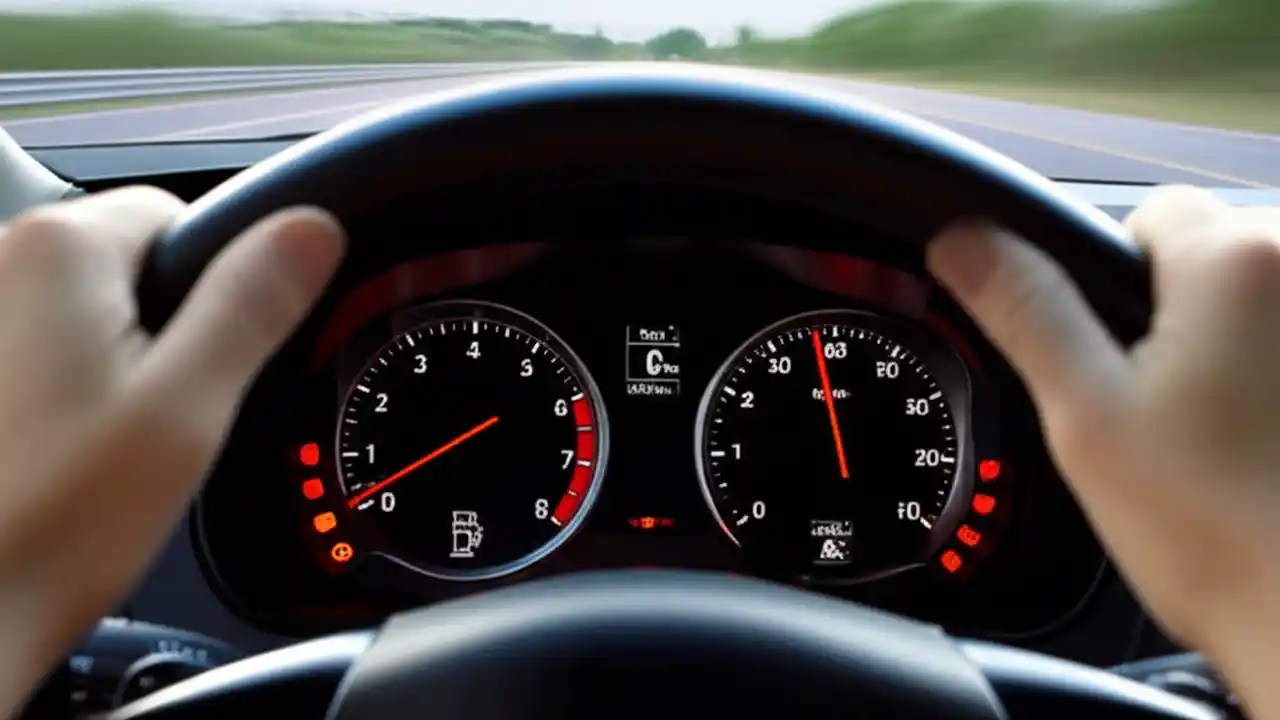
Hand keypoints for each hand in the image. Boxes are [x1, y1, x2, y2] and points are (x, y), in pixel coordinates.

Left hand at [0, 188, 343, 715]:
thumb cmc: (56, 520)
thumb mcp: (189, 406)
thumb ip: (252, 304)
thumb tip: (311, 229)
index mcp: (58, 250)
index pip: (181, 215)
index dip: (222, 288)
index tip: (213, 361)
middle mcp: (3, 265)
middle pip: (134, 264)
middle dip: (168, 331)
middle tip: (164, 417)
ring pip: (95, 314)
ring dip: (122, 364)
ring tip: (112, 446)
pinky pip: (55, 351)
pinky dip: (76, 390)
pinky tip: (72, 452)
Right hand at [928, 186, 1279, 718]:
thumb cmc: (1206, 528)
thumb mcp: (1085, 412)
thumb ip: (1024, 310)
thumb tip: (962, 239)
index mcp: (1238, 262)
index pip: (1148, 214)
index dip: (1106, 286)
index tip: (1113, 361)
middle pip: (1205, 252)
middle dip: (1170, 314)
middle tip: (1159, 408)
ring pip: (1248, 297)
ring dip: (1222, 341)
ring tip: (1211, 430)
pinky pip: (1274, 335)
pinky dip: (1258, 367)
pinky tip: (1252, 435)